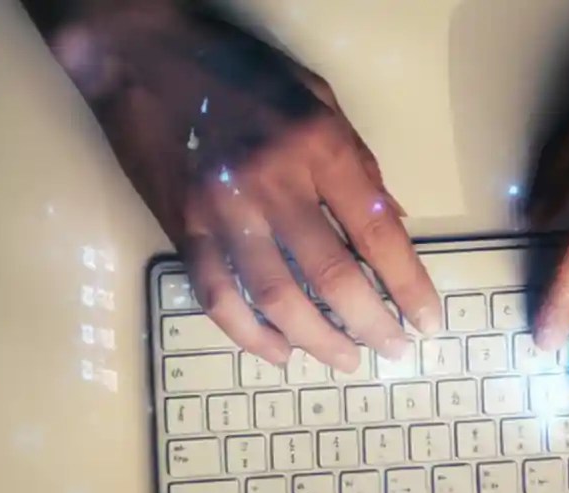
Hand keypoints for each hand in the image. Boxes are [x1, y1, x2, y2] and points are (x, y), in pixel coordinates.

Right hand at [42, 2, 439, 369]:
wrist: (141, 56)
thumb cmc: (239, 70)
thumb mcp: (316, 97)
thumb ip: (356, 163)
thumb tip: (394, 223)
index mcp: (317, 146)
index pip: (377, 232)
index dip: (408, 285)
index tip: (427, 321)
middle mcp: (272, 183)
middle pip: (333, 277)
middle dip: (372, 324)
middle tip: (394, 350)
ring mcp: (222, 211)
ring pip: (278, 298)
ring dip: (318, 340)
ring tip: (347, 360)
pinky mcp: (182, 228)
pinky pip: (218, 297)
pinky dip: (249, 335)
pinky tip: (278, 352)